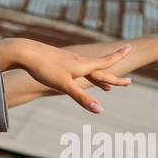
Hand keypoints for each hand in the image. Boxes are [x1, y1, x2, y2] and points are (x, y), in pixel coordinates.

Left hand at [0, 39, 132, 113]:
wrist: (26, 53)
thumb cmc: (46, 69)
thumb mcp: (65, 86)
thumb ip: (82, 98)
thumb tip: (100, 111)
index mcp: (84, 65)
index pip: (106, 61)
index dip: (119, 56)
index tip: (131, 47)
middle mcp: (79, 61)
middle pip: (101, 70)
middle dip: (114, 78)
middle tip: (128, 82)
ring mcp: (68, 61)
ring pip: (88, 71)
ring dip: (99, 79)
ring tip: (105, 87)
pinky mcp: (59, 62)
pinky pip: (76, 70)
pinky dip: (83, 76)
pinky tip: (78, 77)